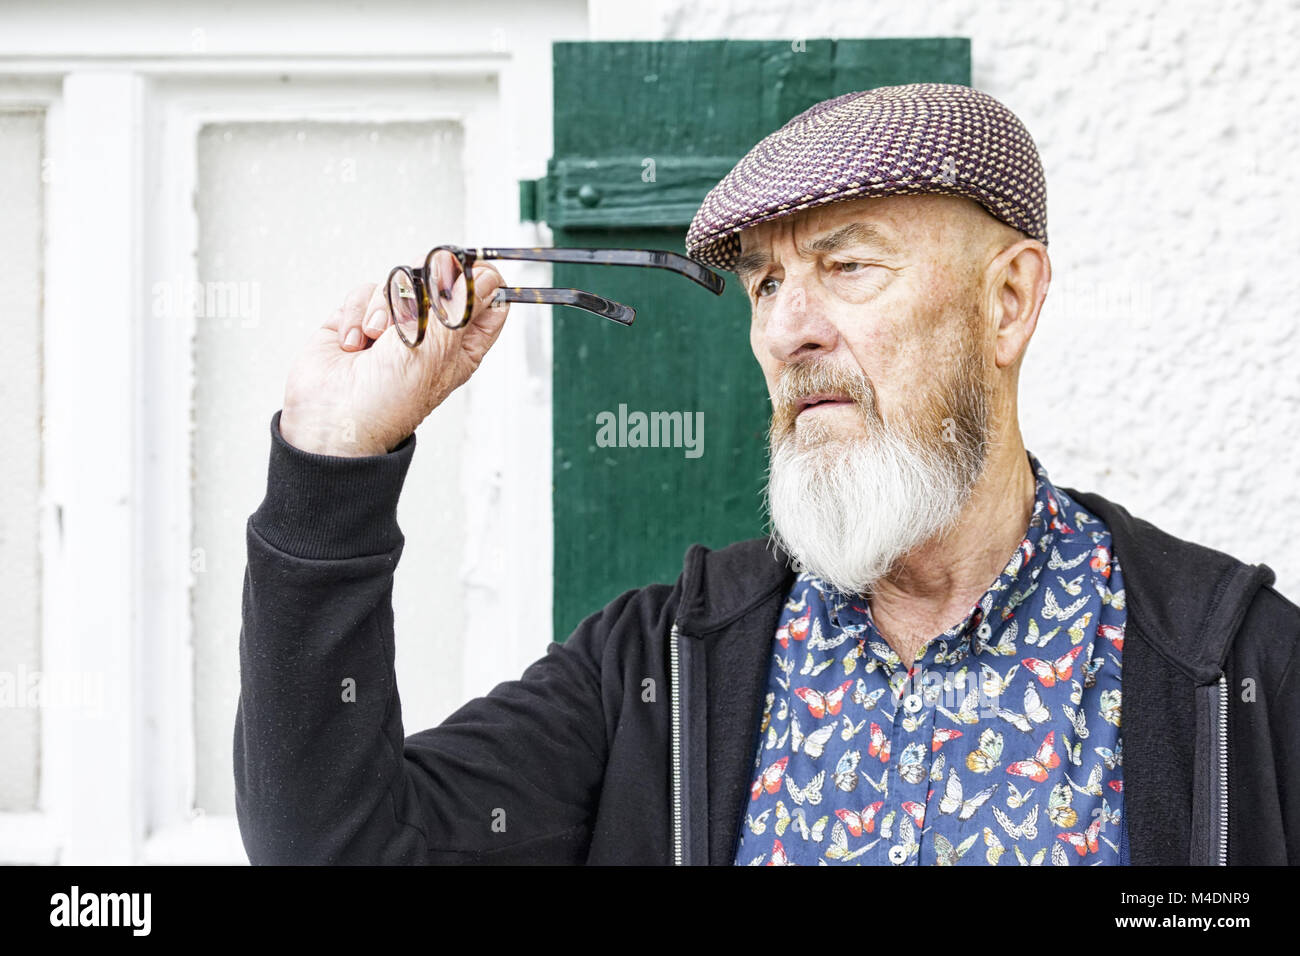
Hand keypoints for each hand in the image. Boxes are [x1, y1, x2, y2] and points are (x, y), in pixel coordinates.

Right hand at [279, 259, 508, 455]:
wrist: (333, 419)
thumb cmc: (388, 403)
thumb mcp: (436, 351)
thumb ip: (459, 307)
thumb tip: (488, 278)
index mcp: (460, 346)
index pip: (486, 303)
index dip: (481, 281)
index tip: (469, 270)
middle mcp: (429, 334)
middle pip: (440, 281)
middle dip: (424, 288)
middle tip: (416, 302)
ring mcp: (392, 326)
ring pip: (399, 282)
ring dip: (385, 308)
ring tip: (376, 339)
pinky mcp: (358, 320)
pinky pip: (364, 292)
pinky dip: (356, 315)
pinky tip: (353, 344)